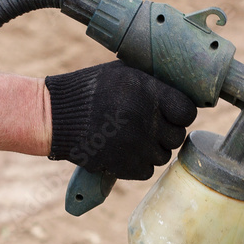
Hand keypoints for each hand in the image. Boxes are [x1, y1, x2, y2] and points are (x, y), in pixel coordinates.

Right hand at [45, 61, 196, 179]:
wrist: (56, 115)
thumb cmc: (90, 89)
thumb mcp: (122, 73)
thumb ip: (152, 82)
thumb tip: (178, 89)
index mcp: (149, 93)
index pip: (187, 112)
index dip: (181, 114)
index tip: (172, 114)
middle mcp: (146, 120)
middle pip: (177, 136)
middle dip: (165, 133)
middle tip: (149, 127)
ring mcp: (136, 146)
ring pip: (162, 156)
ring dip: (151, 149)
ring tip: (133, 138)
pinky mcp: (124, 165)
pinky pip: (147, 171)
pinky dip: (138, 164)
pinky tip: (124, 151)